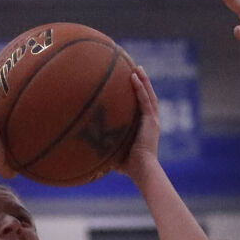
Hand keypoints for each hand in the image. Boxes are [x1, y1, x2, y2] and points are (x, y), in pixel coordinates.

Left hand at [117, 66, 160, 180]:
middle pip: (149, 97)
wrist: (142, 171)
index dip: (140, 94)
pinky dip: (140, 88)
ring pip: (149, 95)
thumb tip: (87, 144)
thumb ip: (106, 144)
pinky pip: (145, 101)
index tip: (133, 83)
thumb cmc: (129, 167)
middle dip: (144, 83)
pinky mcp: (152, 122)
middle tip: (137, 69)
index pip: (144, 107)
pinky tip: (134, 77)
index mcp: (146, 128)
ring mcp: (153, 121)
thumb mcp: (115, 150)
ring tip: (137, 68)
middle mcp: (152, 122)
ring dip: (144, 81)